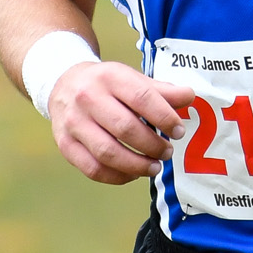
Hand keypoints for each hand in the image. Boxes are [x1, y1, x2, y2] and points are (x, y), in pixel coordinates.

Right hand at [47, 61, 196, 184]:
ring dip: (136, 165)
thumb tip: (189, 96)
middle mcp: (88, 98)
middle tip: (168, 152)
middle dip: (152, 145)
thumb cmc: (106, 84)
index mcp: (110, 77)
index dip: (165, 117)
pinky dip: (117, 176)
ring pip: (108, 152)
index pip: (142, 98)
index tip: (179, 131)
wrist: (63, 84)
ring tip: (154, 167)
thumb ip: (161, 90)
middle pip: (125, 128)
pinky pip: (93, 168)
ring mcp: (73, 122)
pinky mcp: (65, 144)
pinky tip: (132, 174)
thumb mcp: (132, 78)